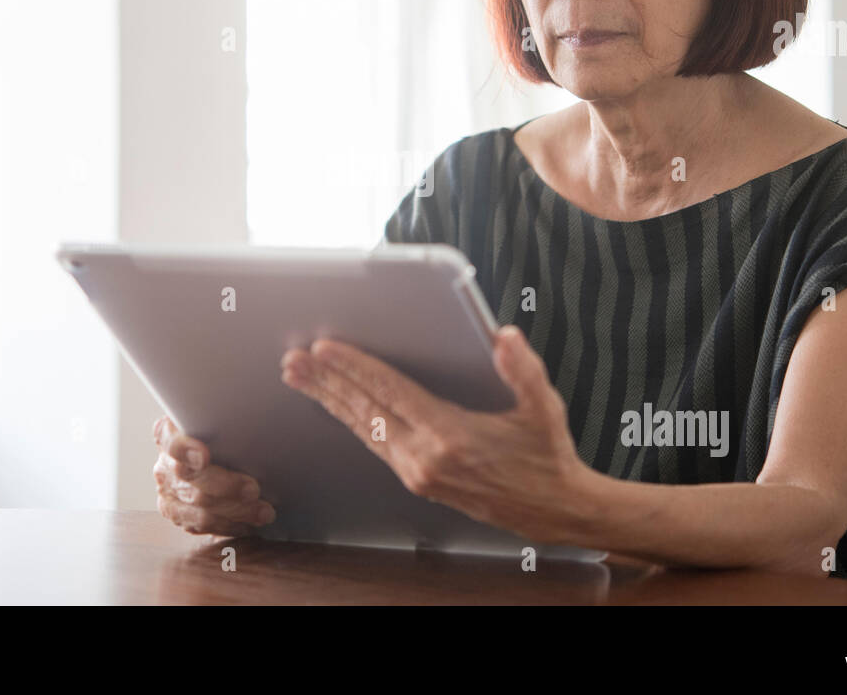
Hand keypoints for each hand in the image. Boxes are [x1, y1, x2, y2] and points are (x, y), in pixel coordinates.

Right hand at [152, 415, 275, 536]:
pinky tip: (249, 523)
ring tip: (264, 511)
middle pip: (191, 480)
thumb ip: (225, 416)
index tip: (204, 456)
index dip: (186, 450)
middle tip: (255, 489)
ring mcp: (167, 491)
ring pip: (198, 508)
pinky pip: (200, 525)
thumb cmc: (220, 428)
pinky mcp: (175, 512)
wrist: (205, 446)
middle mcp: (164, 464)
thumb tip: (258, 407)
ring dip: (235, 511)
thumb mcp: (217, 415)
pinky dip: (228, 525)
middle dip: (226, 487)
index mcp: (169, 433)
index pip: (172, 442)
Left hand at [279, 325, 589, 542]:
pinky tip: (337, 405)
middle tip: (294, 361)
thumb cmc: (546, 455)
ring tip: (302, 378)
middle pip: (365, 411)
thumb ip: (523, 370)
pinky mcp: (418, 481)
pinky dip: (351, 420)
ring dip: (331, 401)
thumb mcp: (544, 408)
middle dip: (326, 383)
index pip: (390, 392)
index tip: (325, 348)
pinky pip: (375, 443)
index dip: (355, 367)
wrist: (551, 509)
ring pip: (364, 429)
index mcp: (450, 435)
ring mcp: (418, 473)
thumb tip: (504, 337)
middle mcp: (426, 457)